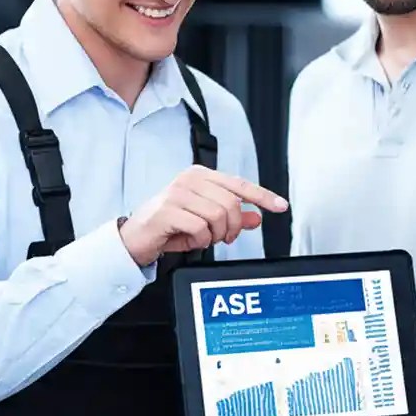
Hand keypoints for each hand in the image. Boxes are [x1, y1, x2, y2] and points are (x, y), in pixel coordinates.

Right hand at [118, 165, 288, 266]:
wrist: (135, 239)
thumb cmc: (168, 227)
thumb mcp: (204, 221)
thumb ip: (231, 217)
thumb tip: (256, 216)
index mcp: (199, 175)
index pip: (238, 184)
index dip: (262, 196)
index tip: (280, 206)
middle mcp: (188, 180)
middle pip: (231, 203)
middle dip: (233, 226)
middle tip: (224, 237)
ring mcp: (176, 194)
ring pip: (218, 215)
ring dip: (216, 235)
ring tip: (205, 238)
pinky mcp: (167, 211)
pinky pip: (200, 227)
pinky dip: (201, 240)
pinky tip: (192, 240)